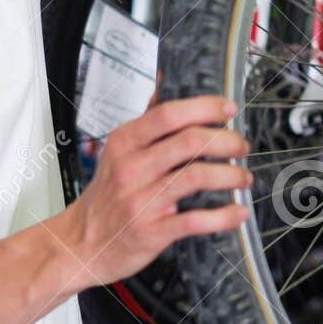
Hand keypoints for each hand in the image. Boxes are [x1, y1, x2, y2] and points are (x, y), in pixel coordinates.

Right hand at [51, 94, 250, 291]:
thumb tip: (165, 80)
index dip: (205, 108)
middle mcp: (132, 168)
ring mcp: (141, 200)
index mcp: (125, 142)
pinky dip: (224, 216)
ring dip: (230, 176)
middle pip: (190, 142)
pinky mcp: (151, 231)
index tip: (229, 109)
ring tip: (243, 178)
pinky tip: (238, 212)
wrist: (79, 243)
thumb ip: (146, 119)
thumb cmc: (105, 196)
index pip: (169, 114)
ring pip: (197, 177)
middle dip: (227, 141)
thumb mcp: (118, 151)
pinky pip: (196, 220)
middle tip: (242, 146)